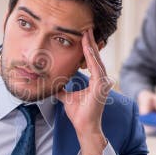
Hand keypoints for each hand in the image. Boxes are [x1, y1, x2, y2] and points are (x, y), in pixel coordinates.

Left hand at [56, 30, 112, 154]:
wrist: (84, 126)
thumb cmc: (79, 114)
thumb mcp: (67, 98)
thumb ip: (62, 89)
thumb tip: (53, 85)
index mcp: (95, 80)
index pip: (91, 60)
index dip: (87, 48)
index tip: (83, 35)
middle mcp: (101, 80)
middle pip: (95, 57)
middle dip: (91, 42)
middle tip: (87, 28)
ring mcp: (102, 82)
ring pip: (96, 59)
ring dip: (91, 46)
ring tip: (86, 33)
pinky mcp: (100, 86)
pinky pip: (96, 68)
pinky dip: (91, 57)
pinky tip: (87, 47)